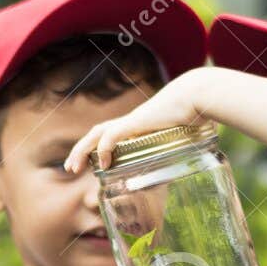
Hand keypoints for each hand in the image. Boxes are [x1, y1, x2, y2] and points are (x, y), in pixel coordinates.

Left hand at [64, 69, 214, 172]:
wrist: (197, 95)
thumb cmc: (193, 115)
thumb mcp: (180, 138)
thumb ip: (175, 151)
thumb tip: (181, 169)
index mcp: (136, 126)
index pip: (107, 136)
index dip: (94, 149)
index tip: (88, 167)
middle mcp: (129, 123)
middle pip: (95, 134)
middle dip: (79, 151)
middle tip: (69, 168)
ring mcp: (131, 121)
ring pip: (97, 134)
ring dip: (82, 150)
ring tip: (73, 168)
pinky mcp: (136, 121)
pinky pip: (112, 135)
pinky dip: (103, 148)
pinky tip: (102, 163)